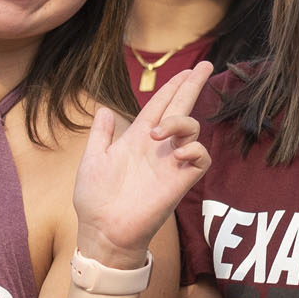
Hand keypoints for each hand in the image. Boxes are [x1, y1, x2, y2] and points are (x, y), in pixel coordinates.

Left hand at [73, 63, 213, 263]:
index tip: (188, 69)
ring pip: (192, 128)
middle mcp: (158, 147)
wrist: (103, 231)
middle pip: (181, 108)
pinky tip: (178, 151)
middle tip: (205, 66)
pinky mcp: (181, 181)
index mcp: (137, 138)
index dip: (173, 86)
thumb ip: (101, 134)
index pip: (160, 104)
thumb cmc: (95, 199)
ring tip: (158, 133)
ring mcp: (171, 163)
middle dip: (193, 86)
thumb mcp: (93, 159)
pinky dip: (194, 148)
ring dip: (180, 121)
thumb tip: (104, 109)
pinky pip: (200, 157)